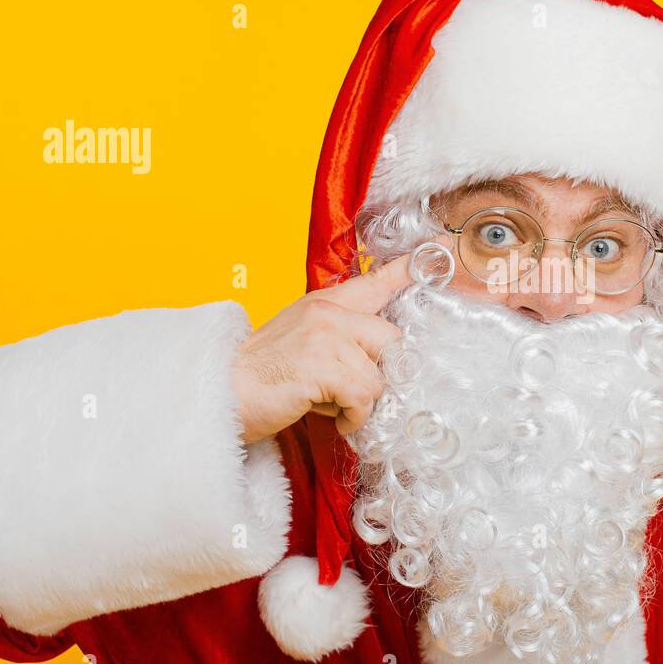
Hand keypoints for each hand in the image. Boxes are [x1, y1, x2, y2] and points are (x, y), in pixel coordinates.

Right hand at [232, 243, 437, 444]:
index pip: (375, 280)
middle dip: (377, 374)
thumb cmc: (262, 376)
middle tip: (347, 392)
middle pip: (390, 340)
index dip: (410, 268)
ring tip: (329, 405)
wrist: (220, 392)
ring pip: (378, 375)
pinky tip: (333, 418)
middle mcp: (328, 312)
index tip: (442, 245)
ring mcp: (325, 336)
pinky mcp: (322, 366)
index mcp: (324, 302)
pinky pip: (364, 396)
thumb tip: (379, 361)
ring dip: (359, 402)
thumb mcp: (302, 341)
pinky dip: (353, 417)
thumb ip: (339, 338)